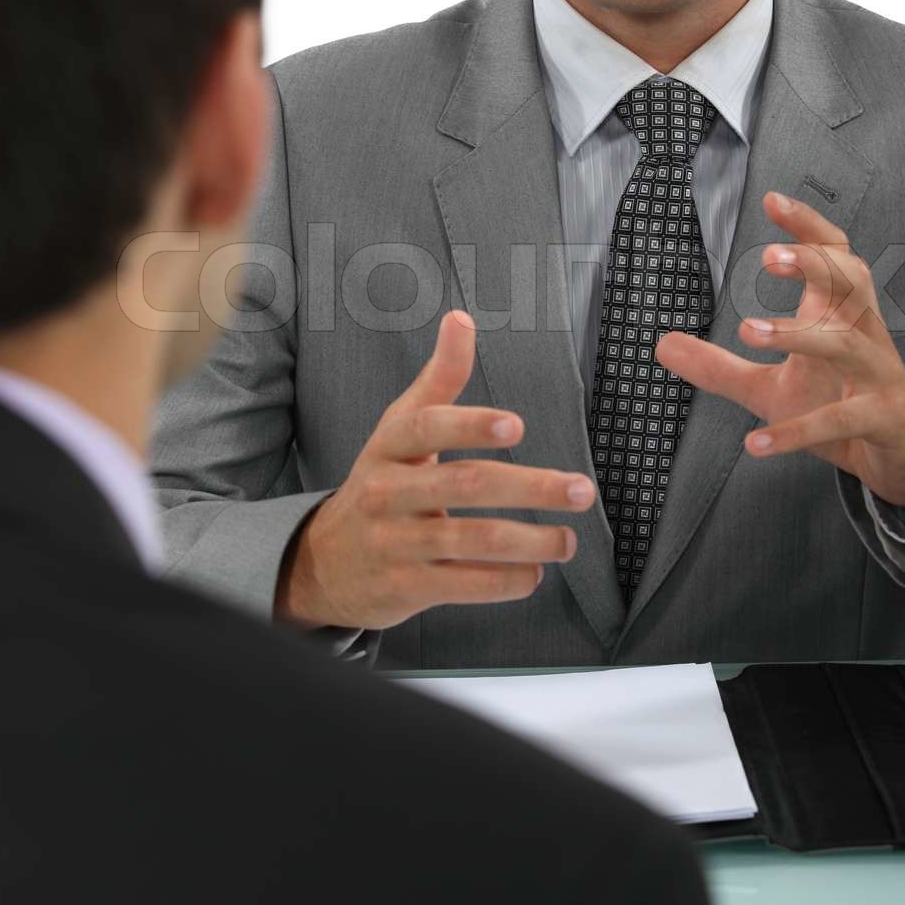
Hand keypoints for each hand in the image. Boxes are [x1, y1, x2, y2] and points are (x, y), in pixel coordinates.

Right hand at [275, 310, 594, 628]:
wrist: (325, 561)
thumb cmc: (379, 484)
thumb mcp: (398, 429)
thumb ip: (439, 378)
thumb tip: (460, 318)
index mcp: (390, 446)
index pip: (426, 427)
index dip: (470, 425)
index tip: (516, 427)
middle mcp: (386, 491)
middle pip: (464, 483)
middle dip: (530, 487)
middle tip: (580, 490)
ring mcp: (394, 541)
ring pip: (470, 539)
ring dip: (529, 541)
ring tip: (566, 539)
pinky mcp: (403, 586)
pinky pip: (462, 583)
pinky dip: (505, 581)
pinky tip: (533, 574)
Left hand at [655, 192, 904, 520]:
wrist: (899, 454)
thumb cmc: (838, 401)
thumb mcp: (769, 386)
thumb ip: (719, 365)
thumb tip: (662, 345)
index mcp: (841, 314)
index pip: (834, 254)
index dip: (807, 226)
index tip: (772, 200)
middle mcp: (863, 335)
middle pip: (852, 280)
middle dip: (815, 263)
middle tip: (769, 255)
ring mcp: (877, 375)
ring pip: (847, 344)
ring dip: (801, 335)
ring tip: (751, 330)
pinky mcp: (881, 418)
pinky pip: (840, 419)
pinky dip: (797, 431)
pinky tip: (756, 442)